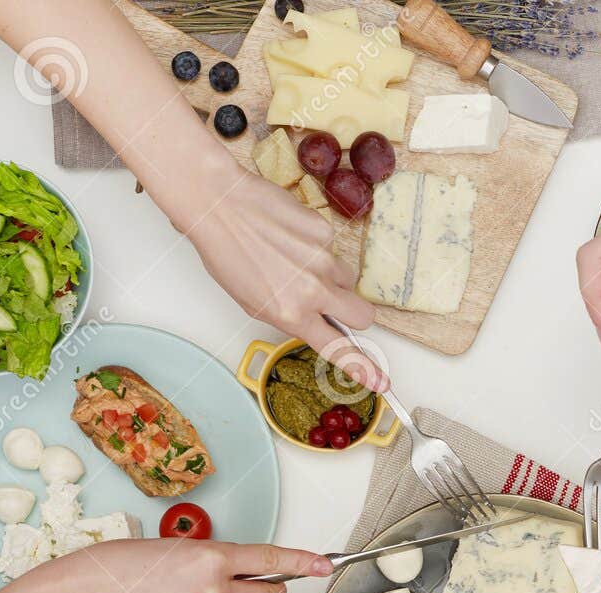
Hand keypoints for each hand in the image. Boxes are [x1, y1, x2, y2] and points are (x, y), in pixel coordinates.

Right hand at [38, 539, 329, 592]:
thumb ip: (207, 558)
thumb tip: (228, 569)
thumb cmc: (111, 566)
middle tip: (254, 583)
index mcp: (210, 559)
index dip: (302, 562)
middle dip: (268, 591)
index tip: (324, 564)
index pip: (269, 561)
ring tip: (172, 592)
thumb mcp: (168, 546)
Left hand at [186, 164, 386, 390]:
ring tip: (298, 262)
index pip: (339, 349)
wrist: (218, 204)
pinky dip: (318, 248)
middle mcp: (313, 290)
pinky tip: (292, 238)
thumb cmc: (227, 254)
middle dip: (353, 314)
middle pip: (364, 315)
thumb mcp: (253, 303)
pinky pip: (334, 249)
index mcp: (292, 315)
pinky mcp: (325, 230)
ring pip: (349, 280)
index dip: (364, 367)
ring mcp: (323, 259)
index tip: (381, 380)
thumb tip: (317, 322)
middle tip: (334, 304)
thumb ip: (291, 318)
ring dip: (333, 278)